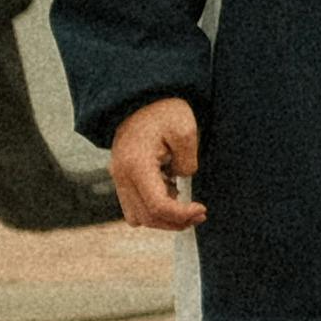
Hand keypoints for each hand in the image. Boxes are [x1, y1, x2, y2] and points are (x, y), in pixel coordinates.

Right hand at [108, 98, 204, 229]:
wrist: (141, 99)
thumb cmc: (164, 111)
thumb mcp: (185, 129)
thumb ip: (187, 161)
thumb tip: (181, 180)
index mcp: (136, 165)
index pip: (157, 206)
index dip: (180, 214)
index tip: (202, 209)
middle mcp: (122, 176)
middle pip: (147, 217)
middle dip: (175, 221)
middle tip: (200, 214)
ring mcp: (119, 178)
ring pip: (138, 217)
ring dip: (164, 218)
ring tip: (187, 206)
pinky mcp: (123, 179)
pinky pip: (135, 206)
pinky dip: (154, 209)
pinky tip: (172, 192)